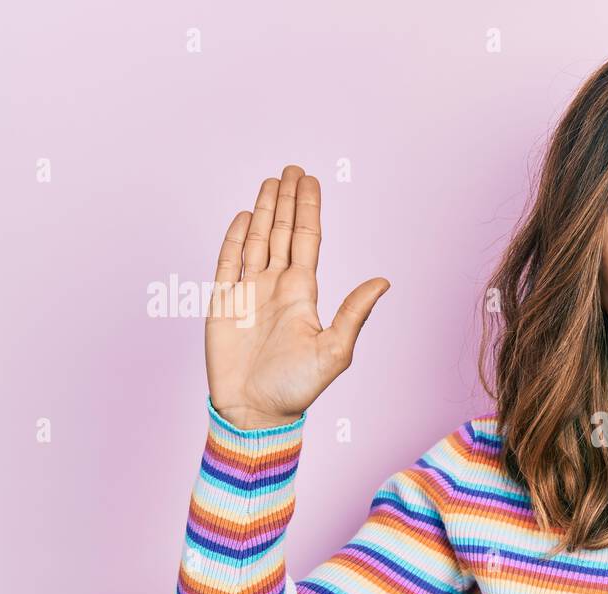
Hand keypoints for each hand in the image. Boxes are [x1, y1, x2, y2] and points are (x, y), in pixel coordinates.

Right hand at [205, 163, 390, 429]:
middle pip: (283, 232)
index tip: (310, 181)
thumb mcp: (334, 350)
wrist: (254, 412)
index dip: (308, 210)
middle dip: (287, 201)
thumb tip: (383, 282)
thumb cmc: (296, 389)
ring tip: (270, 182)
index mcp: (304, 294)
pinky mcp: (224, 303)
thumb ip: (354, 313)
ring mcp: (249, 293)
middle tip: (292, 169)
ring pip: (258, 240)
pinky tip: (245, 216)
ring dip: (264, 211)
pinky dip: (235, 237)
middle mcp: (277, 287)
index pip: (307, 241)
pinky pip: (228, 262)